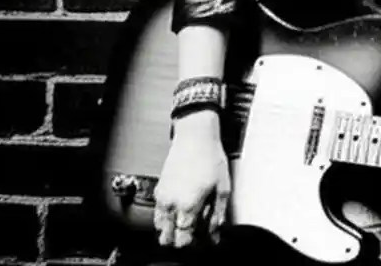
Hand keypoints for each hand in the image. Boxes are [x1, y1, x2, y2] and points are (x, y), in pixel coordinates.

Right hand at [152, 112, 230, 247]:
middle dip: (179, 238)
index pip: (182, 239)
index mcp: (188, 206)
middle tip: (194, 231)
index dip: (192, 243)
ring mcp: (162, 196)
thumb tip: (215, 233)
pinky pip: (158, 211)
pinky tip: (180, 209)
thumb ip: (217, 215)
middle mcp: (171, 204)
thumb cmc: (210, 158)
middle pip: (167, 236)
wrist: (195, 137)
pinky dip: (167, 216)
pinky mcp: (159, 189)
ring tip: (188, 220)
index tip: (201, 240)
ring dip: (171, 228)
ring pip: (160, 225)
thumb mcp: (222, 189)